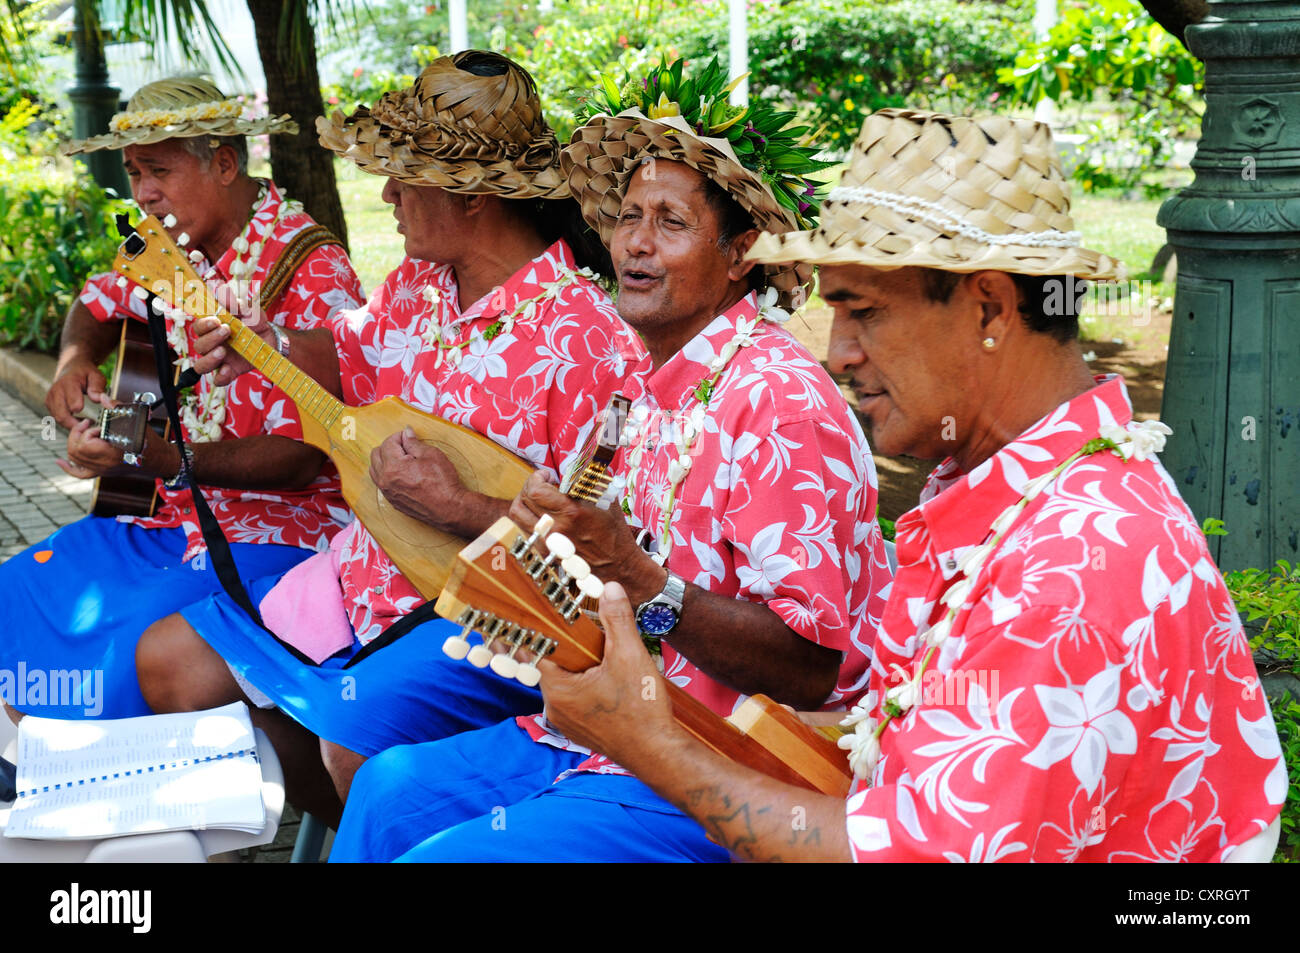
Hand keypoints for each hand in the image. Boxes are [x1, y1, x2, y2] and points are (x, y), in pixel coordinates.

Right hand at [45, 358, 105, 428]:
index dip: (84, 416)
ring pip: (58, 418)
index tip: (94, 421)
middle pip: (62, 415)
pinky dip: (66, 422)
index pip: (73, 405)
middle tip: (89, 427)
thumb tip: (101, 401)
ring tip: (85, 422)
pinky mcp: (48, 403)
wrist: (71, 367)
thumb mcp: (96, 376)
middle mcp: (56, 390)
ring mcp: (50, 397)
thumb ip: (98, 389)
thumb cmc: (85, 373)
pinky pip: (56, 417)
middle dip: (76, 425)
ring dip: (71, 424)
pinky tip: (77, 419)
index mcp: (69, 383)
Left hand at [56, 399, 180, 480]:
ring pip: (75, 458)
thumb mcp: (135, 421)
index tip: (96, 424)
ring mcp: (102, 470)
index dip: (87, 431)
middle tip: (87, 425)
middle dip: (77, 435)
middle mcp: (105, 464)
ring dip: (74, 443)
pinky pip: (80, 474)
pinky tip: (60, 462)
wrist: (158, 459)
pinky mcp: (101, 473)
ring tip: (84, 433)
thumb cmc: (148, 440)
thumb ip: (117, 408)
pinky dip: (68, 467)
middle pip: (76, 450)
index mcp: (113, 452)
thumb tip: (102, 397)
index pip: (85, 443)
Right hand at [187, 281, 273, 385]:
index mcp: (211, 328)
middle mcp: (211, 345)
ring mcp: (219, 360)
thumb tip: (221, 289)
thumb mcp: (249, 310)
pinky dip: (220, 376)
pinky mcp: (229, 372)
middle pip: (199, 346)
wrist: (272, 338)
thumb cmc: (254, 322)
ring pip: (201, 365)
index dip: (203, 324)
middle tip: (227, 330)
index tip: (216, 320)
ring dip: (209, 359)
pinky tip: (228, 370)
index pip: (198, 327)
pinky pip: (217, 380)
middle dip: (210, 338)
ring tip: (223, 351)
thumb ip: (235, 302)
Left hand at [369, 427, 467, 530]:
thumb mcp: (431, 455)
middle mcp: (385, 480)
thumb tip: (406, 432)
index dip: (400, 436)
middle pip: (376, 455)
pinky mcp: (392, 501)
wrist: (449, 508)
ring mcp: (387, 492)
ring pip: (375, 470)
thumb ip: (414, 443)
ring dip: (385, 460)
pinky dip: (387, 474)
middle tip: (406, 447)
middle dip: (389, 447)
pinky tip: (403, 473)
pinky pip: (381, 483)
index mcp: (393, 466)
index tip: (409, 437)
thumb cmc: (442, 483)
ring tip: (403, 460)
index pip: (388, 443)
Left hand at [509, 471, 662, 603]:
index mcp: (571, 513)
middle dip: (530, 486)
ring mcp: (549, 542)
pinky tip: (542, 515)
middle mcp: (556, 528)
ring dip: (524, 502)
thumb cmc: (614, 532)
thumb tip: (577, 464)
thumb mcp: (607, 500)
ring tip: (536, 498)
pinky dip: (529, 518)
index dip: (536, 478)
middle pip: (523, 500)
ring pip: (518, 516)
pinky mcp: (547, 553)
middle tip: (542, 483)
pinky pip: (526, 530)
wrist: (617, 565)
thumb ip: (590, 480)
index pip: (535, 490)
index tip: (546, 475)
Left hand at [539, 581, 676, 759]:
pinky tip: (608, 679)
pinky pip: (574, 698)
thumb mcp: (630, 655)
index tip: (546, 609)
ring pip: (564, 681)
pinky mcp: (580, 729)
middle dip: (568, 645)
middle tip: (587, 629)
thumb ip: (617, 619)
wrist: (659, 754)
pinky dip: (585, 684)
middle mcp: (554, 707)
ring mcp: (566, 721)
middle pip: (551, 664)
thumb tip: (610, 588)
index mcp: (557, 689)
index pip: (535, 649)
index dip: (542, 626)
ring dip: (579, 666)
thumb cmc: (642, 709)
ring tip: (603, 654)